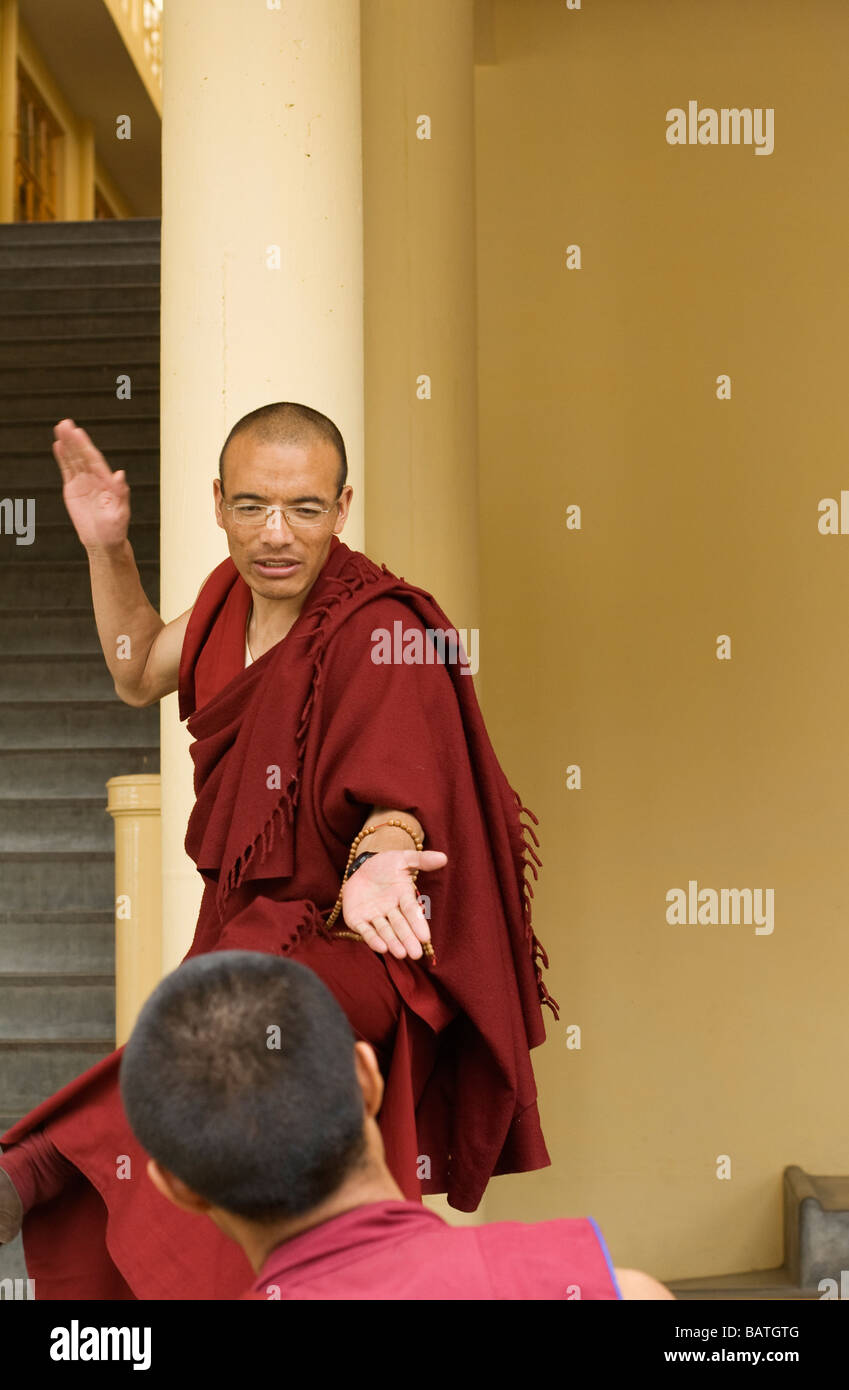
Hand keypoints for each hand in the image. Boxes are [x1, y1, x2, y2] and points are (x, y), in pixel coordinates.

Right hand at [53, 418, 130, 550]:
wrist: (103, 542)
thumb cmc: (115, 530)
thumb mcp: (121, 513)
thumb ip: (121, 493)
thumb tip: (120, 473)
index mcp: (107, 482)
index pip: (94, 460)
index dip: (85, 446)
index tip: (78, 432)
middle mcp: (95, 479)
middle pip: (82, 456)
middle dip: (74, 440)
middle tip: (64, 424)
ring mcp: (84, 482)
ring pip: (74, 460)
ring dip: (67, 445)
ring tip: (59, 428)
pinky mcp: (73, 489)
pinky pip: (67, 470)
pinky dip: (63, 458)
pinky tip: (58, 445)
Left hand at [342, 849, 446, 959]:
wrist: (361, 868)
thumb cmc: (385, 865)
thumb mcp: (402, 859)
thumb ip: (421, 860)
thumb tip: (443, 858)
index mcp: (403, 897)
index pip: (412, 911)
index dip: (418, 924)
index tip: (426, 937)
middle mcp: (390, 910)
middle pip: (400, 926)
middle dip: (407, 939)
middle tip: (416, 954)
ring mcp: (374, 916)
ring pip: (385, 931)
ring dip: (393, 943)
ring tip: (401, 954)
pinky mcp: (358, 920)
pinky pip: (366, 931)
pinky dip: (372, 939)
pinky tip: (381, 948)